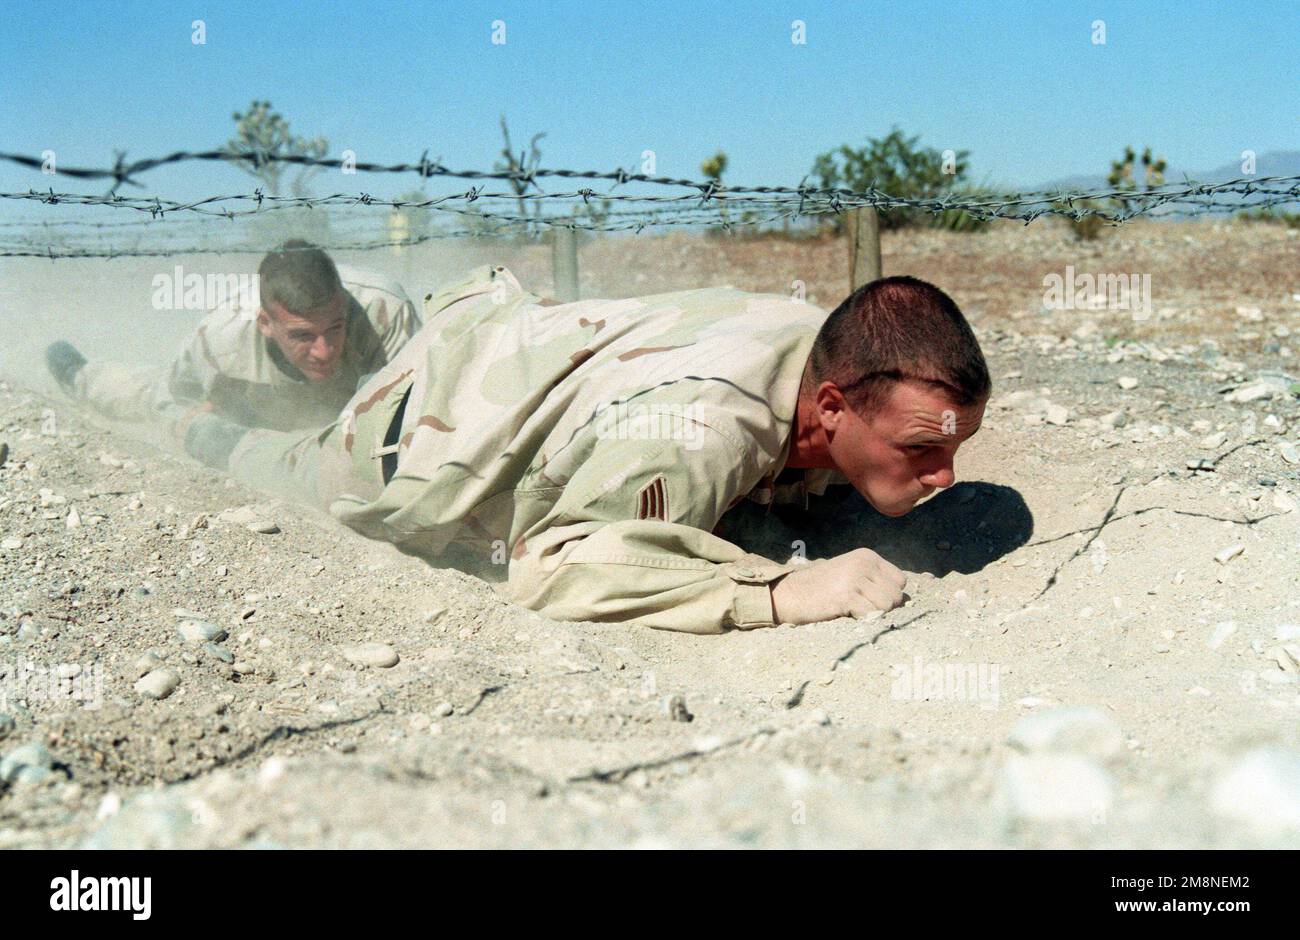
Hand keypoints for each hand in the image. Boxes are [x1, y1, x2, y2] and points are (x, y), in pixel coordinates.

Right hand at [769, 548, 906, 623]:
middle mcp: (863, 564)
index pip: (900, 580)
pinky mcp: (846, 596)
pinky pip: (871, 614)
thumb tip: (902, 600)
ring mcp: (855, 579)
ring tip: (852, 610)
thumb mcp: (850, 574)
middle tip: (860, 608)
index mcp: (867, 556)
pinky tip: (845, 614)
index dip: (889, 594)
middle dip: (883, 607)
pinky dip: (861, 620)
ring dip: (872, 614)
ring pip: (887, 606)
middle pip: (896, 595)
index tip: (870, 599)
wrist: (790, 594)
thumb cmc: (821, 589)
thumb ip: (874, 581)